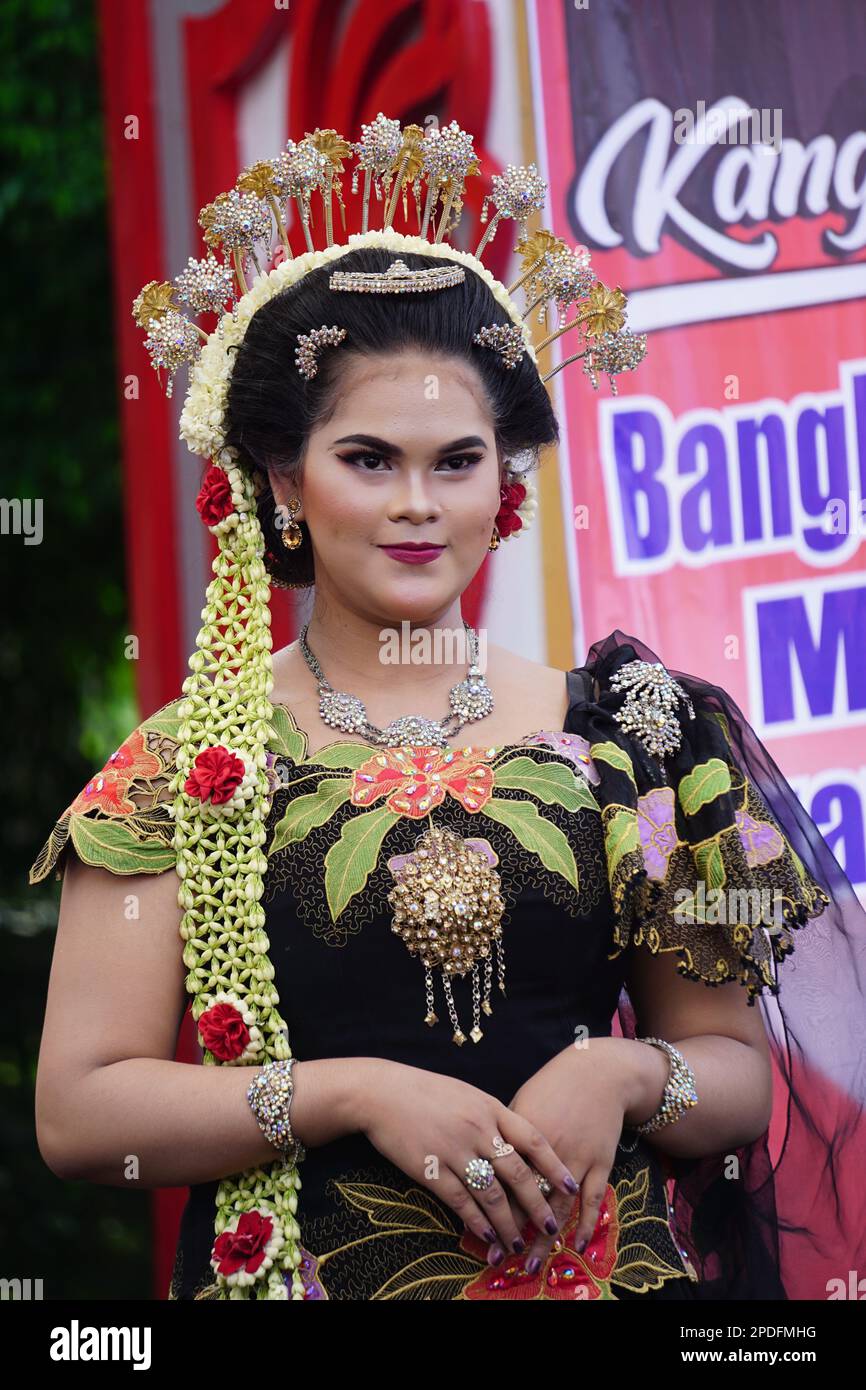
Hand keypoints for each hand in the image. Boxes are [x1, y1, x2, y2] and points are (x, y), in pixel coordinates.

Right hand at [356, 1058, 579, 1258]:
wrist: (384, 1091)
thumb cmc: (427, 1092)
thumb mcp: (468, 1095)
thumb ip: (493, 1118)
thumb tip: (517, 1144)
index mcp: (490, 1108)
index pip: (532, 1139)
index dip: (554, 1167)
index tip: (571, 1187)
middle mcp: (478, 1129)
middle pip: (517, 1173)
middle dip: (537, 1205)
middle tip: (551, 1228)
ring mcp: (455, 1150)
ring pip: (491, 1194)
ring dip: (508, 1223)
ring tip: (518, 1244)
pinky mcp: (431, 1168)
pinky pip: (460, 1201)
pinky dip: (476, 1221)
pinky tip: (487, 1236)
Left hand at [503, 1037, 642, 1272]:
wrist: (598, 1072)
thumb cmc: (554, 1085)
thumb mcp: (522, 1103)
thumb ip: (503, 1134)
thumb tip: (483, 1159)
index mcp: (521, 1134)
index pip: (502, 1179)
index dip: (490, 1209)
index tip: (478, 1234)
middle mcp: (548, 1150)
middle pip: (527, 1198)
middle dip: (513, 1231)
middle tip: (499, 1257)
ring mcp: (577, 1157)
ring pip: (558, 1205)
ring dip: (545, 1239)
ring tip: (531, 1263)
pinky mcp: (601, 1162)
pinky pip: (593, 1199)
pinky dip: (587, 1223)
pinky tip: (579, 1245)